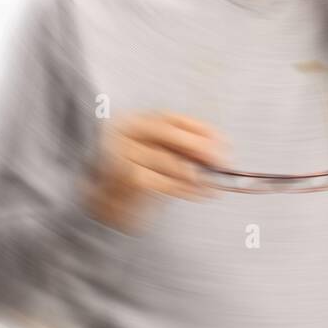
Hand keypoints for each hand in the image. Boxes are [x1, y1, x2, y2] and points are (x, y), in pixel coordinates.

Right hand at [84, 112, 227, 231]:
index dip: (200, 128)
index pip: (170, 119)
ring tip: (216, 182)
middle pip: (168, 133)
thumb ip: (180, 149)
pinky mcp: (129, 178)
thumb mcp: (156, 155)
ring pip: (170, 161)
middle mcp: (124, 132)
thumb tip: (217, 149)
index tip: (224, 141)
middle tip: (224, 161)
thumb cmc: (136, 177)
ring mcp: (123, 154)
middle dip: (201, 146)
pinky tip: (202, 193)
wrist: (102, 208)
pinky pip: (166, 183)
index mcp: (133, 121)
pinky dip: (189, 189)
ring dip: (199, 173)